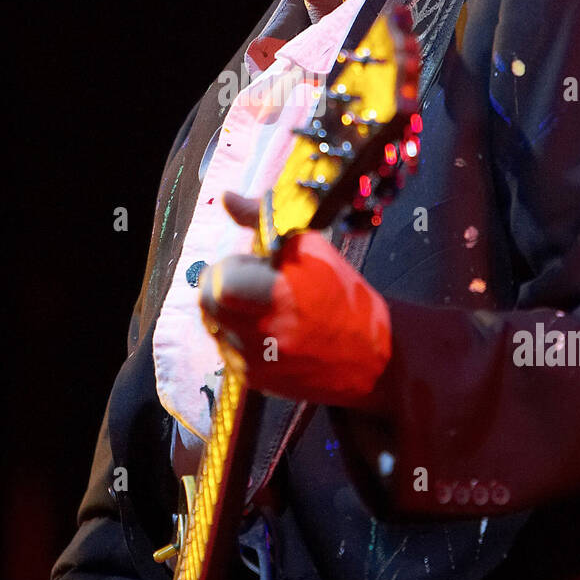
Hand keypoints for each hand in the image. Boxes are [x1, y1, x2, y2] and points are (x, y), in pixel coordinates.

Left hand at [197, 192, 391, 407]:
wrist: (372, 359)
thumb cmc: (343, 295)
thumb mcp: (312, 248)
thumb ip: (263, 220)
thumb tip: (228, 198)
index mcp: (280, 295)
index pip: (220, 282)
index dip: (232, 267)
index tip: (257, 266)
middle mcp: (262, 334)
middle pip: (207, 303)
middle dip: (223, 286)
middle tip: (253, 284)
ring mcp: (254, 362)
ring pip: (213, 325)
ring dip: (228, 311)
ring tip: (263, 308)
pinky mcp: (253, 381)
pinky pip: (225, 348)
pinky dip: (237, 335)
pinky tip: (267, 331)